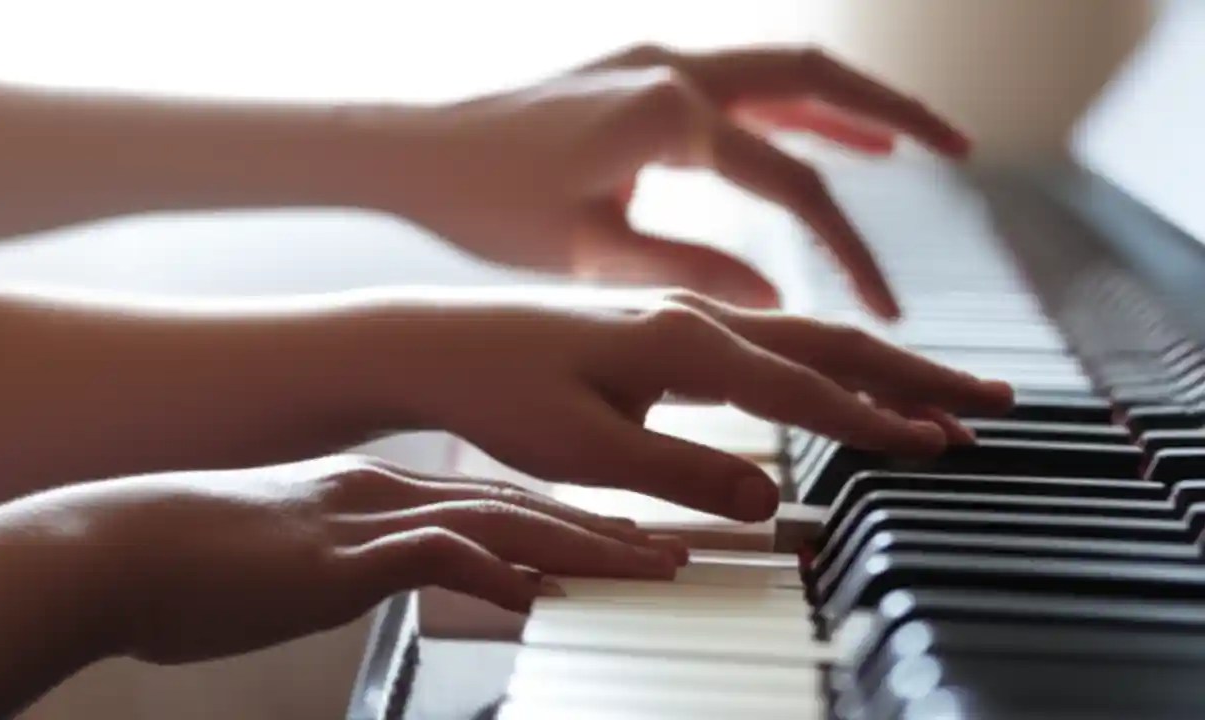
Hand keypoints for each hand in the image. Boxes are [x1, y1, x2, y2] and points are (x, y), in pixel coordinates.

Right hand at [0, 459, 682, 714]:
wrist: (118, 549)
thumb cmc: (200, 565)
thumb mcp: (298, 559)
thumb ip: (356, 562)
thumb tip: (389, 581)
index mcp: (380, 491)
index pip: (498, 502)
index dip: (568, 522)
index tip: (624, 541)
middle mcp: (387, 492)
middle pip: (520, 505)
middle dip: (602, 530)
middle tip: (671, 552)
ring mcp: (366, 517)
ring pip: (501, 523)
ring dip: (582, 548)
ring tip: (648, 570)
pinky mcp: (340, 554)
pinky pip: (437, 560)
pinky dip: (498, 575)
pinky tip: (543, 596)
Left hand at [356, 291, 1011, 521]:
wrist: (438, 344)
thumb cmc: (501, 391)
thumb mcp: (589, 449)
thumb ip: (686, 472)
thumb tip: (773, 501)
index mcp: (687, 342)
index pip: (808, 387)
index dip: (879, 422)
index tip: (943, 447)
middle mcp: (696, 318)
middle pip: (833, 343)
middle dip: (917, 375)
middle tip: (991, 402)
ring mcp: (683, 316)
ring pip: (806, 337)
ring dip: (878, 365)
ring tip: (939, 391)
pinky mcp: (665, 327)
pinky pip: (768, 342)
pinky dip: (823, 363)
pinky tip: (836, 378)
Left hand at [398, 45, 969, 317]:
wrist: (410, 148)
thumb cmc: (484, 203)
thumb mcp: (592, 250)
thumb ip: (691, 267)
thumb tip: (775, 291)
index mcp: (669, 117)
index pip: (793, 185)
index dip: (850, 251)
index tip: (885, 309)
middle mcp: (674, 69)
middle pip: (817, 78)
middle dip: (894, 117)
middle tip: (962, 149)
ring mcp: (656, 59)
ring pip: (781, 66)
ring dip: (847, 103)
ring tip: (906, 144)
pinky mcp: (637, 69)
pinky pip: (735, 80)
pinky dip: (783, 105)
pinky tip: (808, 133)